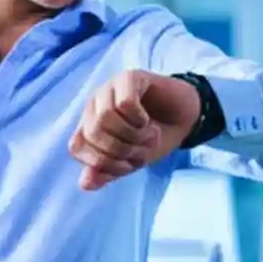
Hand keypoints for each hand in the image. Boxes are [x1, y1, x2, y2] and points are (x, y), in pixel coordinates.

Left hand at [69, 70, 201, 190]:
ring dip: (133, 136)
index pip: (76, 147)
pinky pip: (125, 103)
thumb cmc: (154, 138)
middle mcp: (94, 105)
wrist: (186, 118)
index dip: (101, 163)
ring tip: (150, 136)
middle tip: (143, 150)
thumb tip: (85, 184)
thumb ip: (107, 171)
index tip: (127, 167)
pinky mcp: (130, 78)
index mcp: (89, 125)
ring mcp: (110, 89)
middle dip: (121, 150)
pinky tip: (148, 121)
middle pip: (92, 133)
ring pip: (106, 117)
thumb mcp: (131, 161)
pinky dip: (139, 119)